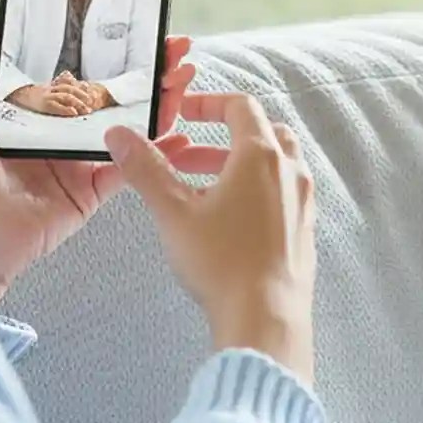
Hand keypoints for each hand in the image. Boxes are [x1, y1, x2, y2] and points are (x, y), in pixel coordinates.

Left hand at [0, 2, 196, 305]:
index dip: (111, 50)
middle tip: (179, 48)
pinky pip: (129, 168)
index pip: (80, 70)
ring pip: (128, 127)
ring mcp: (77, 161)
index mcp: (30, 108)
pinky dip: (157, 152)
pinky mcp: (89, 192)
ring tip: (186, 78)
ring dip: (160, 103)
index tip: (142, 26)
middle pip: (112, 95)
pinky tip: (180, 132)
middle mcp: (58, 131)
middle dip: (148, 71)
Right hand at [8, 80, 93, 116]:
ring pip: (66, 96)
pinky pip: (56, 106)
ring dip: (78, 103)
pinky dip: (66, 109)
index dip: (81, 87)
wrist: (20, 96)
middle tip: (92, 102)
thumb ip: (61, 85)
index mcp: (55, 83)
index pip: (70, 83)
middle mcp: (52, 87)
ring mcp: (48, 95)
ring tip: (86, 110)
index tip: (91, 92)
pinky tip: (73, 113)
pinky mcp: (44, 104)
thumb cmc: (37, 95)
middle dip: (82, 95)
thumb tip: (72, 80)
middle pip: (70, 89)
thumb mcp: (49, 87)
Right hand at [104, 94, 316, 382]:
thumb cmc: (222, 262)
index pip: (241, 106)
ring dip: (236, 166)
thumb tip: (119, 135)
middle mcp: (290, 171)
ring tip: (198, 190)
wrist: (266, 318)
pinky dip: (254, 191)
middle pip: (262, 133)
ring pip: (273, 165)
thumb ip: (145, 169)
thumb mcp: (173, 211)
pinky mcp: (303, 230)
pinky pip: (281, 194)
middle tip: (185, 157)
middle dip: (221, 138)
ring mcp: (302, 201)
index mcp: (261, 155)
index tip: (183, 114)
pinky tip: (226, 221)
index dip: (208, 103)